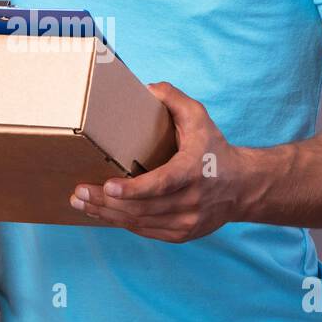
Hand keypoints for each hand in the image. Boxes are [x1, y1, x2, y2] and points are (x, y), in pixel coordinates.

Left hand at [69, 81, 247, 241]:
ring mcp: (187, 221)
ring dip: (107, 214)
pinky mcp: (181, 234)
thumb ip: (173, 99)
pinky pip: (145, 230)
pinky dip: (122, 222)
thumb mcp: (200, 117)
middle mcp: (192, 200)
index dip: (134, 189)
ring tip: (81, 202)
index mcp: (194, 171)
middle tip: (78, 192)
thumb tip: (145, 87)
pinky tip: (102, 212)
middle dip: (106, 201)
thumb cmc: (214, 149)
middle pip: (142, 207)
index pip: (162, 184)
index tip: (109, 186)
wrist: (243, 187)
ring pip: (140, 221)